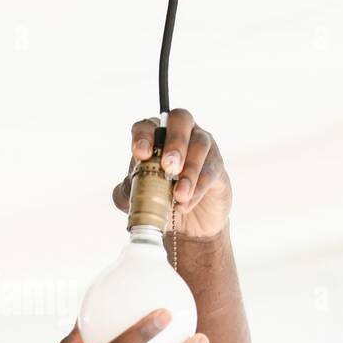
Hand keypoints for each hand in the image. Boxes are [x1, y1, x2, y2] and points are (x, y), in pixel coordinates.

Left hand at [111, 107, 231, 238]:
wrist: (187, 222)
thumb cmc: (161, 200)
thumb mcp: (139, 198)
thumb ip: (128, 192)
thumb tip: (125, 191)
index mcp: (155, 136)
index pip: (147, 125)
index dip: (143, 136)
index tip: (141, 154)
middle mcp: (180, 134)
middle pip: (180, 119)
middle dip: (175, 142)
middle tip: (169, 166)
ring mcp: (202, 147)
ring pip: (200, 144)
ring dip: (189, 170)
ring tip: (179, 195)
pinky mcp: (217, 166)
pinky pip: (210, 170)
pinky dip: (198, 189)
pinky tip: (186, 204)